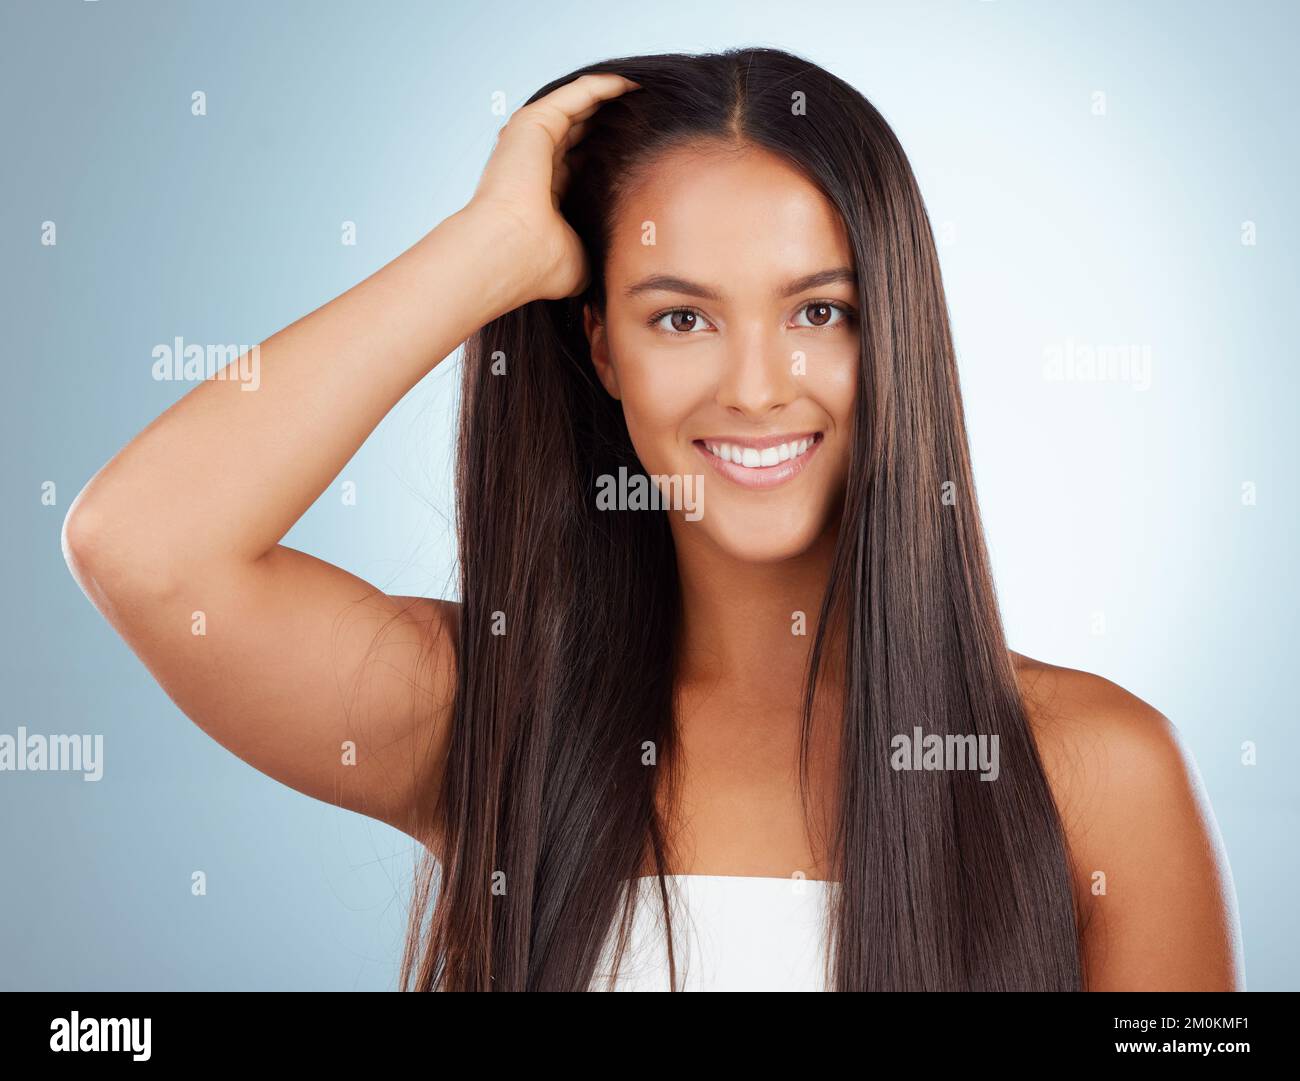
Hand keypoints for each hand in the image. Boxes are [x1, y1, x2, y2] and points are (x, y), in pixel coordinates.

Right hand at [462, 72, 640, 302]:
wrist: (511, 252)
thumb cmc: (541, 265)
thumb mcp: (582, 259)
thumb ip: (599, 247)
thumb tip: (624, 257)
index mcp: (543, 193)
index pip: (577, 164)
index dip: (607, 155)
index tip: (640, 151)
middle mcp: (535, 162)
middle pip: (579, 130)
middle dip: (611, 121)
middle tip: (648, 115)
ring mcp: (532, 139)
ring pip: (579, 107)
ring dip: (611, 99)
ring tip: (644, 92)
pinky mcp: (535, 121)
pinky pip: (579, 93)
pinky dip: (605, 86)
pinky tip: (632, 83)